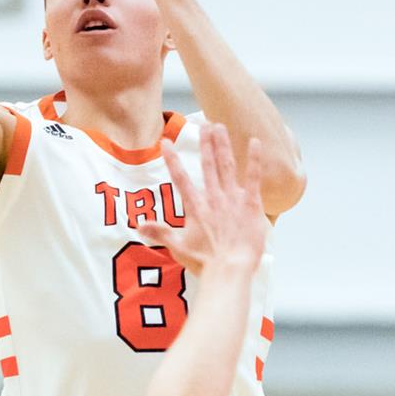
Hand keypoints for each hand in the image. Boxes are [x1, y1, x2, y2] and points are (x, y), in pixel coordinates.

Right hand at [139, 123, 265, 276]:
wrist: (230, 270)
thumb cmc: (205, 262)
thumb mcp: (178, 247)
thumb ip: (159, 232)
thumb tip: (138, 225)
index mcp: (196, 208)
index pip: (181, 179)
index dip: (172, 160)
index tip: (165, 143)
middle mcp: (213, 198)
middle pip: (208, 165)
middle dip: (205, 144)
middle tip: (203, 125)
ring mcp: (233, 199)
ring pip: (227, 166)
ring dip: (223, 146)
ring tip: (220, 127)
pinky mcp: (251, 204)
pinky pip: (253, 178)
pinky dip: (255, 160)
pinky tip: (256, 143)